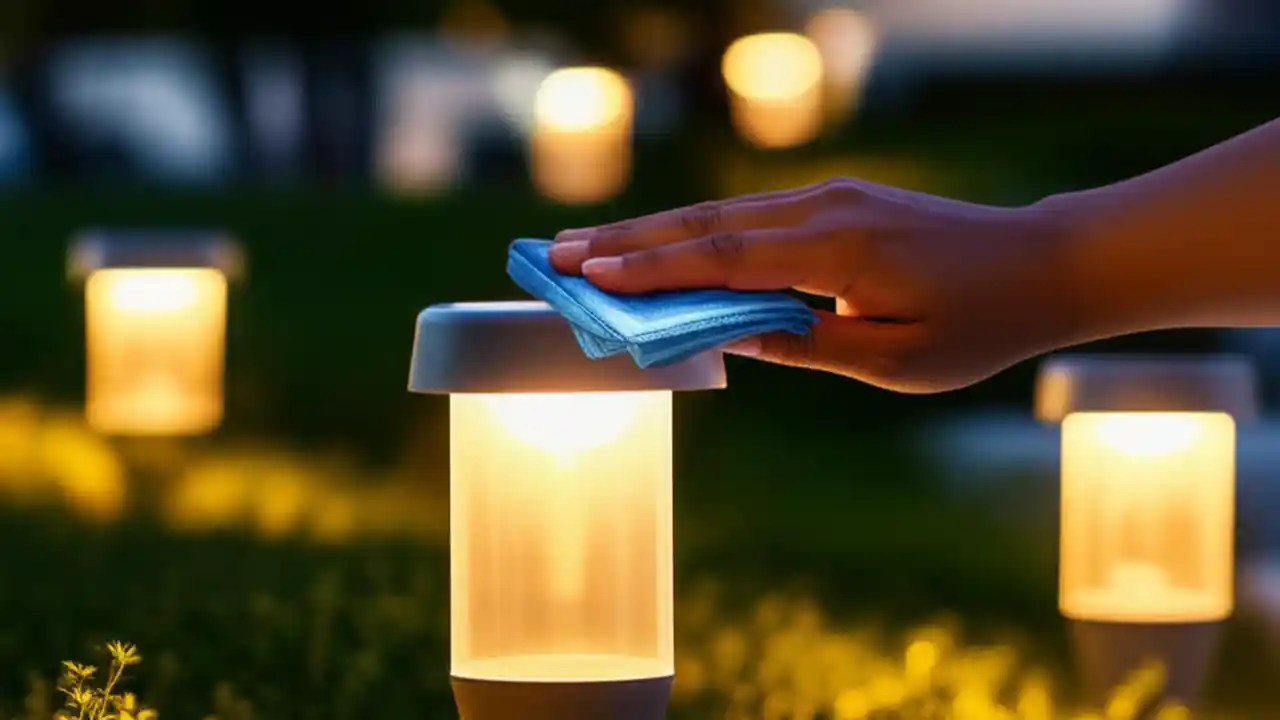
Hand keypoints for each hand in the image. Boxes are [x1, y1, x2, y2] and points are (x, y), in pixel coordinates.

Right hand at [548, 178, 1072, 392]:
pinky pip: (752, 216)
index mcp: (837, 252)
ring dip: (654, 229)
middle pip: (706, 224)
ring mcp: (831, 197)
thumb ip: (809, 345)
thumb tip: (728, 336)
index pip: (723, 259)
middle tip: (558, 252)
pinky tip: (663, 242)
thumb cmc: (978, 322)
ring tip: (590, 244)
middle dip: (628, 240)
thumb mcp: (895, 359)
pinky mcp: (838, 200)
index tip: (590, 274)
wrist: (1044, 262)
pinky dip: (698, 230)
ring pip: (722, 214)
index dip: (651, 269)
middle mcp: (825, 210)